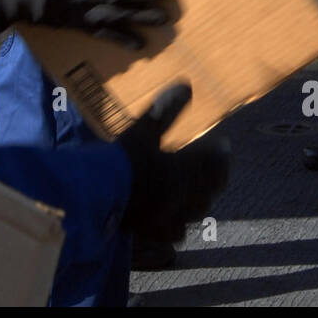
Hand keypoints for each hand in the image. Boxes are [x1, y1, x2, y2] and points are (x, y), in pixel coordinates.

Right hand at [118, 84, 229, 242]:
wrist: (94, 196)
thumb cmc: (121, 159)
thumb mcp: (143, 128)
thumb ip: (166, 109)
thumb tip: (186, 84)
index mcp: (184, 169)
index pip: (213, 162)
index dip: (220, 153)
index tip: (223, 144)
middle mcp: (182, 195)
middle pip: (209, 189)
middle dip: (215, 176)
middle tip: (216, 168)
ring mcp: (168, 217)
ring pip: (196, 212)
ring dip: (201, 200)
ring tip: (200, 193)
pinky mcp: (152, 232)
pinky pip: (174, 233)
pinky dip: (179, 226)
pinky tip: (176, 224)